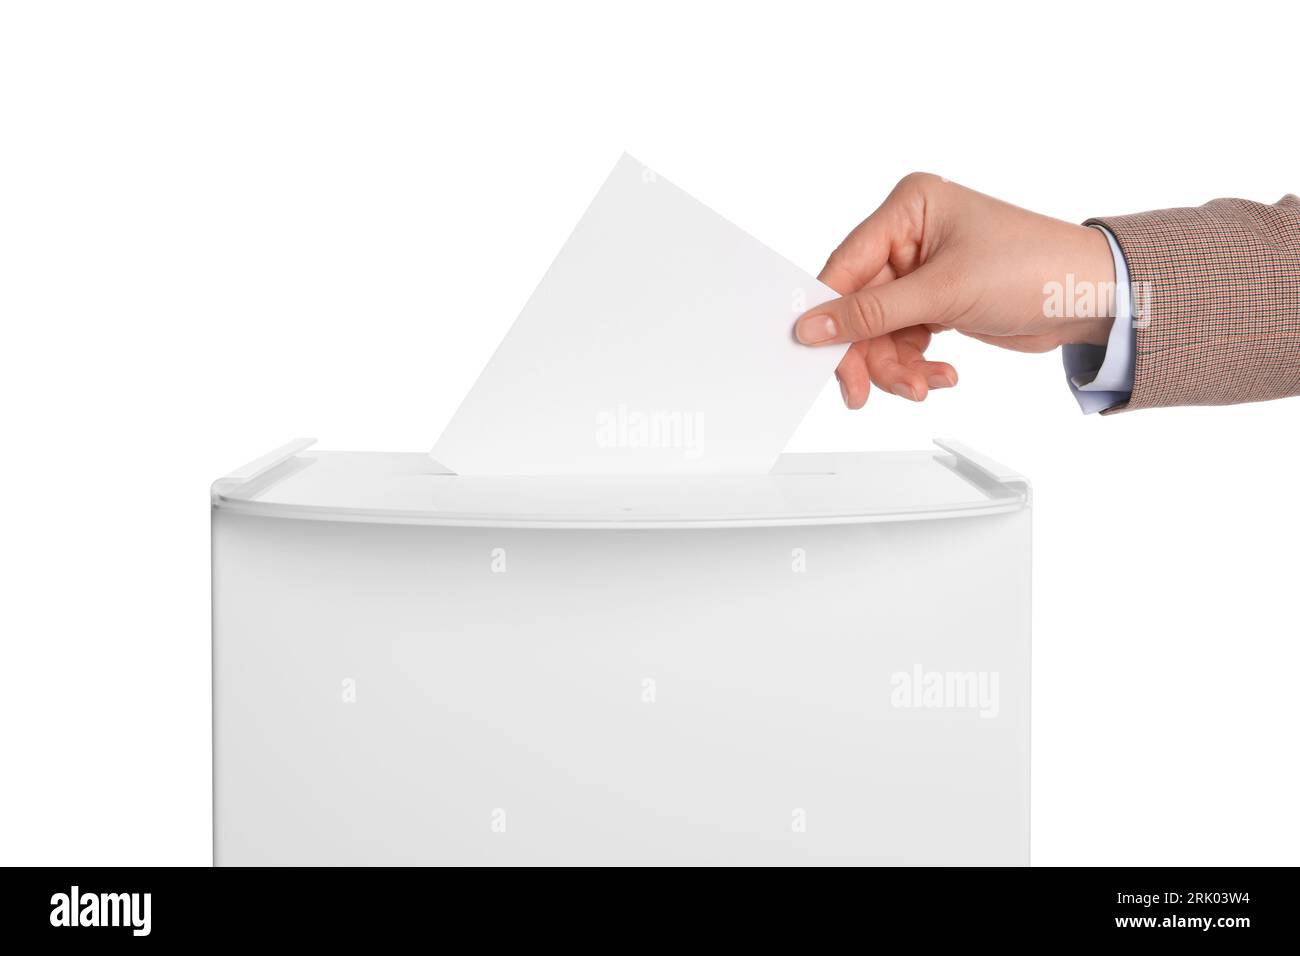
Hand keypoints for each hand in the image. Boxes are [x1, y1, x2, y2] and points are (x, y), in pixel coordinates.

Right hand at [794, 173, 1116, 407]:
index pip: (846, 266)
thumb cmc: (1036, 267)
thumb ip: (872, 313)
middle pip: (860, 307)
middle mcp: (910, 236)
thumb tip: (813, 327)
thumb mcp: (944, 291)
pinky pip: (903, 342)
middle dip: (868, 352)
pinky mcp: (935, 303)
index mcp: (909, 208)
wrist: (1094, 298)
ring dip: (895, 367)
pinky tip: (941, 375)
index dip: (828, 312)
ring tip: (922, 387)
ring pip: (879, 332)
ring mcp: (921, 272)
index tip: (813, 351)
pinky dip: (916, 366)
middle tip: (863, 391)